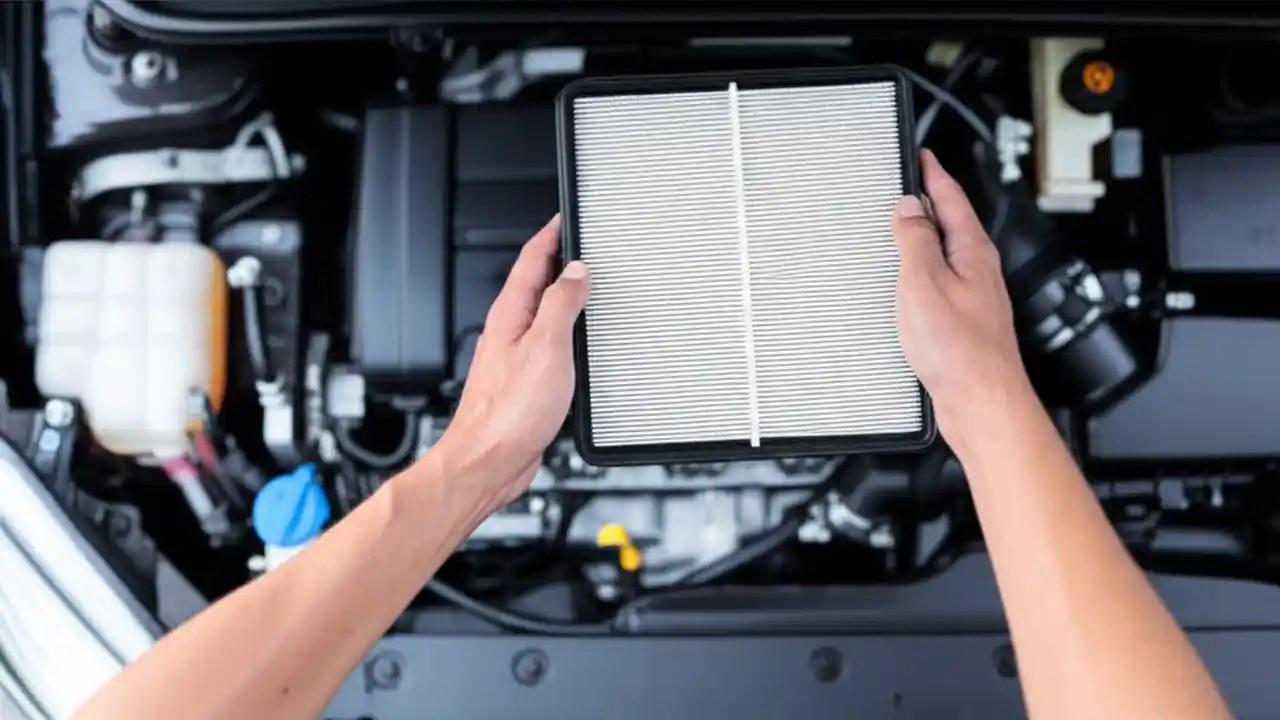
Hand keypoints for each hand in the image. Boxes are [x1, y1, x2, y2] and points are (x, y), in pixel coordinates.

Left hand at [431, 215, 588, 514]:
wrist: (488, 462)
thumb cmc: (508, 413)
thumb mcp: (546, 348)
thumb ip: (561, 305)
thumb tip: (576, 271)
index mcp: (510, 315)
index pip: (531, 259)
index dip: (552, 234)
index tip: (568, 216)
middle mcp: (509, 332)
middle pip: (536, 284)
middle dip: (560, 262)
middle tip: (583, 245)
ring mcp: (516, 357)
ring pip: (544, 315)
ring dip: (565, 298)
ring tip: (587, 286)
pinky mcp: (526, 382)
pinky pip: (550, 345)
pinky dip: (567, 334)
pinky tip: (579, 342)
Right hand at [893, 150, 1030, 448]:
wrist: (981, 401)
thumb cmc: (959, 349)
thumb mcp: (924, 281)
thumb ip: (915, 240)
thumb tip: (909, 208)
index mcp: (972, 253)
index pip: (953, 199)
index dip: (934, 174)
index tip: (922, 156)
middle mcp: (979, 272)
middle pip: (953, 226)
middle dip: (930, 204)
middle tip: (909, 187)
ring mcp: (974, 299)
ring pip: (947, 257)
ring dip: (924, 241)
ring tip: (901, 232)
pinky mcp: (964, 325)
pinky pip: (941, 286)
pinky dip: (922, 275)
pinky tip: (908, 288)